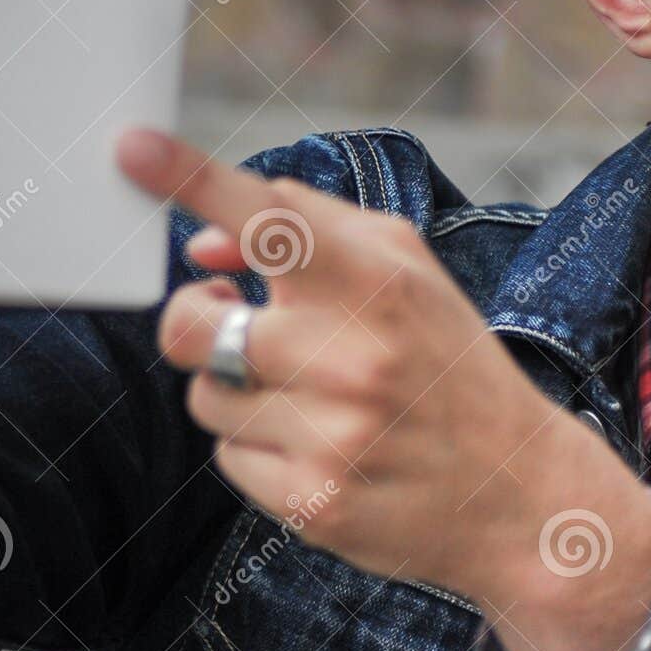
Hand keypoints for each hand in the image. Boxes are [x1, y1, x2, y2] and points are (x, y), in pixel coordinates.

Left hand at [117, 126, 650, 650]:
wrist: (518, 492)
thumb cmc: (447, 363)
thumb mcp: (406, 272)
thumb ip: (310, 230)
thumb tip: (203, 248)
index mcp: (376, 283)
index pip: (268, 217)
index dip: (191, 180)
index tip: (132, 146)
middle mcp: (351, 357)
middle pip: (192, 325)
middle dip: (197, 320)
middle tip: (234, 321)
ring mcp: (330, 436)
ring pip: (204, 395)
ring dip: (236, 390)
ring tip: (308, 395)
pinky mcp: (311, 504)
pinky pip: (227, 458)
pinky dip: (259, 447)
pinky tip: (319, 446)